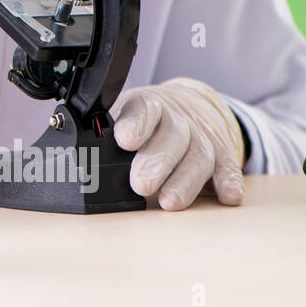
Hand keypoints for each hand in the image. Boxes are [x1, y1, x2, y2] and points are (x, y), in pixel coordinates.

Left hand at [109, 77, 244, 209]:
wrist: (185, 104)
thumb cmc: (143, 121)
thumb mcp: (120, 117)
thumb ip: (104, 138)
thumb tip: (76, 159)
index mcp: (148, 105)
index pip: (144, 109)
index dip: (136, 124)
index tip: (125, 140)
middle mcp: (178, 118)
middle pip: (173, 136)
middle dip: (156, 162)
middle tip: (141, 185)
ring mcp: (202, 135)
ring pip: (199, 154)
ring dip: (185, 181)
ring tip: (170, 202)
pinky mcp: (222, 153)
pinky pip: (229, 166)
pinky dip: (229, 182)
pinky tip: (227, 197)